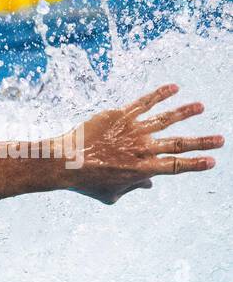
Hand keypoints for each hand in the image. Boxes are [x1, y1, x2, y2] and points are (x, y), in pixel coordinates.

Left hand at [63, 85, 221, 203]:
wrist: (64, 162)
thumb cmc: (85, 182)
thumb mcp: (110, 194)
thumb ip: (132, 189)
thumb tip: (149, 185)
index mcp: (142, 170)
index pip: (175, 166)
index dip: (194, 164)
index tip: (212, 161)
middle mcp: (141, 149)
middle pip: (178, 144)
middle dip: (201, 142)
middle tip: (220, 139)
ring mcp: (131, 130)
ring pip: (165, 119)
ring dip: (185, 112)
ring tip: (200, 107)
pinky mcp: (119, 116)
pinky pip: (143, 102)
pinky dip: (159, 94)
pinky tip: (174, 87)